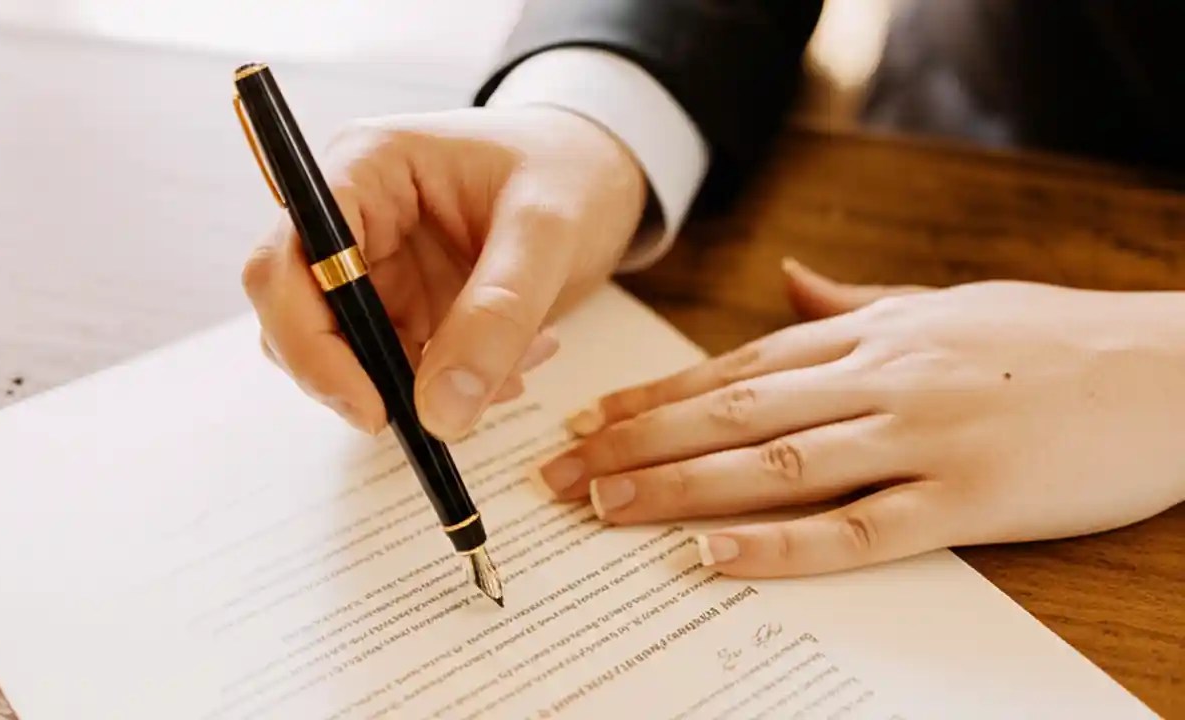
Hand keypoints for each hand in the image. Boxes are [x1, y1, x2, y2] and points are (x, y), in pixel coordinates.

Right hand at [241, 106, 645, 437]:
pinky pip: (396, 366)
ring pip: (347, 354)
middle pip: (298, 315)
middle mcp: (352, 216)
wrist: (601, 173)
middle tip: (440, 416)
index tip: (370, 407)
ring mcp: (373, 264)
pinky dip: (448, 385)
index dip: (307, 340)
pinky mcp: (401, 304)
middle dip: (362, 377)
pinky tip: (515, 361)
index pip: (290, 259)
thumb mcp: (548, 233)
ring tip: (515, 366)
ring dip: (417, 387)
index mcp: (366, 167)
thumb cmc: (571, 171)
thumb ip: (497, 315)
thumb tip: (439, 412)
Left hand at [539, 260, 1184, 576]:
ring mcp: (920, 437)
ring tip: (605, 507)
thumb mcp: (944, 303)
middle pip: (733, 410)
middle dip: (637, 442)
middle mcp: (880, 377)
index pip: (736, 363)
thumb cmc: (1053, 338)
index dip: (655, 393)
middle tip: (561, 473)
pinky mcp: (966, 500)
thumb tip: (786, 286)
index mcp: (872, 334)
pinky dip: (783, 543)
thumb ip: (855, 302)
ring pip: (775, 461)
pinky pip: (859, 528)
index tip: (588, 418)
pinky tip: (717, 556)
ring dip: (681, 486)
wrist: (1174, 369)